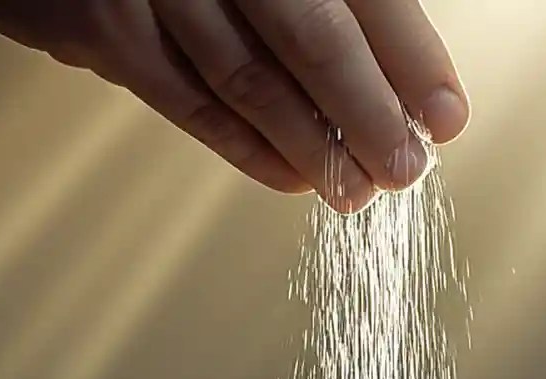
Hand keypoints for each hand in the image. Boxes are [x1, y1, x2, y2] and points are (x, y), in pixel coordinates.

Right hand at [0, 0, 469, 212]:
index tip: (444, 112)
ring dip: (311, 144)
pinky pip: (185, 100)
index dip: (409, 55)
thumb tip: (388, 56)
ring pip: (249, 79)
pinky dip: (242, 146)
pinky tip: (288, 175)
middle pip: (312, 36)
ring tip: (354, 187)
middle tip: (404, 167)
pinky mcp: (101, 24)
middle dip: (368, 114)